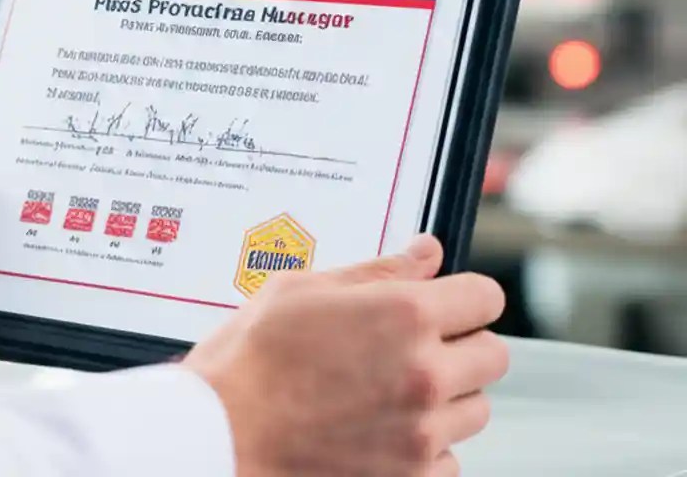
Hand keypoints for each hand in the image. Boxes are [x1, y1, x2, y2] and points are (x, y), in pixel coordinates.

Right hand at [184, 235, 507, 476]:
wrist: (218, 434)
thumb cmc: (248, 362)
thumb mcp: (303, 290)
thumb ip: (378, 271)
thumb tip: (426, 255)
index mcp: (404, 316)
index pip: (486, 296)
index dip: (462, 296)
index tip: (444, 304)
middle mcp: (424, 375)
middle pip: (492, 355)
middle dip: (459, 345)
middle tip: (411, 348)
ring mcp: (421, 432)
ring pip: (475, 410)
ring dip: (445, 397)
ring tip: (387, 391)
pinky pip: (450, 458)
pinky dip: (426, 446)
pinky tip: (380, 429)